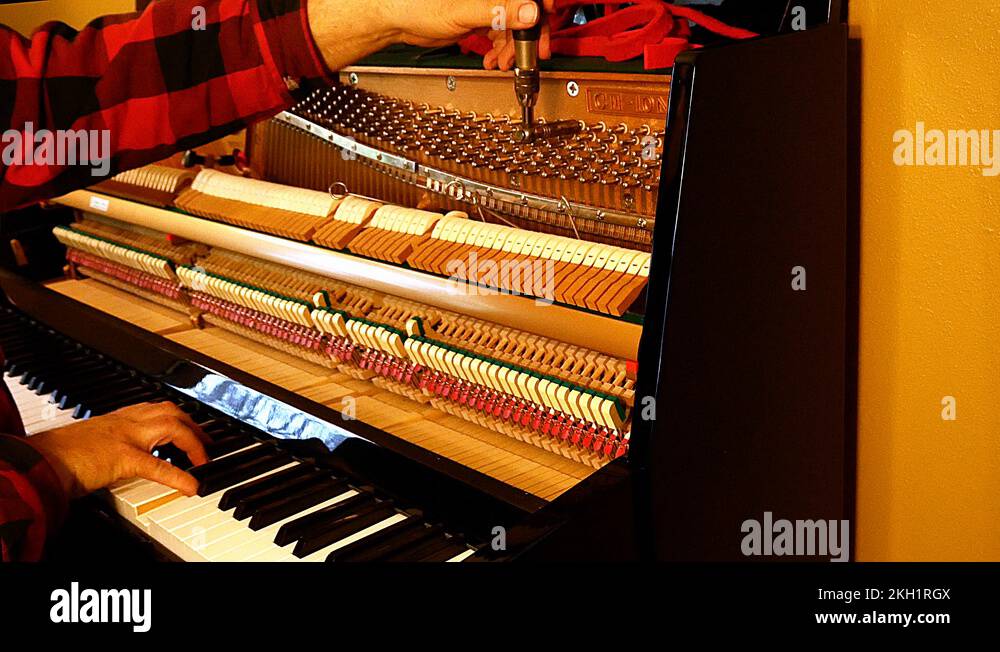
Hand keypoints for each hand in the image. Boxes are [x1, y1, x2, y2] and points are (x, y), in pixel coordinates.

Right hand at [28, 402, 208, 498]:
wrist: (39, 460)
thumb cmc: (58, 455)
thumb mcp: (92, 442)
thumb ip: (110, 444)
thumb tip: (120, 459)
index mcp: (116, 419)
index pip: (154, 408)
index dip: (176, 416)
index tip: (188, 425)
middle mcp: (124, 422)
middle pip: (170, 411)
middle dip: (193, 424)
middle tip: (206, 441)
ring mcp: (125, 438)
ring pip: (171, 427)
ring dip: (193, 442)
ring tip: (204, 459)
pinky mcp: (122, 458)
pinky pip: (159, 467)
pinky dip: (179, 477)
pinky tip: (192, 486)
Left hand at [307, 0, 551, 71]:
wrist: (395, 19)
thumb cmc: (417, 5)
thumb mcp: (463, 11)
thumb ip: (499, 11)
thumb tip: (529, 11)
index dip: (540, 9)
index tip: (544, 25)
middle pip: (525, 10)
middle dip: (528, 35)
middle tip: (533, 54)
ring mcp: (487, 3)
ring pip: (513, 25)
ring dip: (512, 47)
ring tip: (504, 62)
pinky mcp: (480, 16)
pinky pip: (500, 33)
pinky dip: (500, 49)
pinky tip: (495, 61)